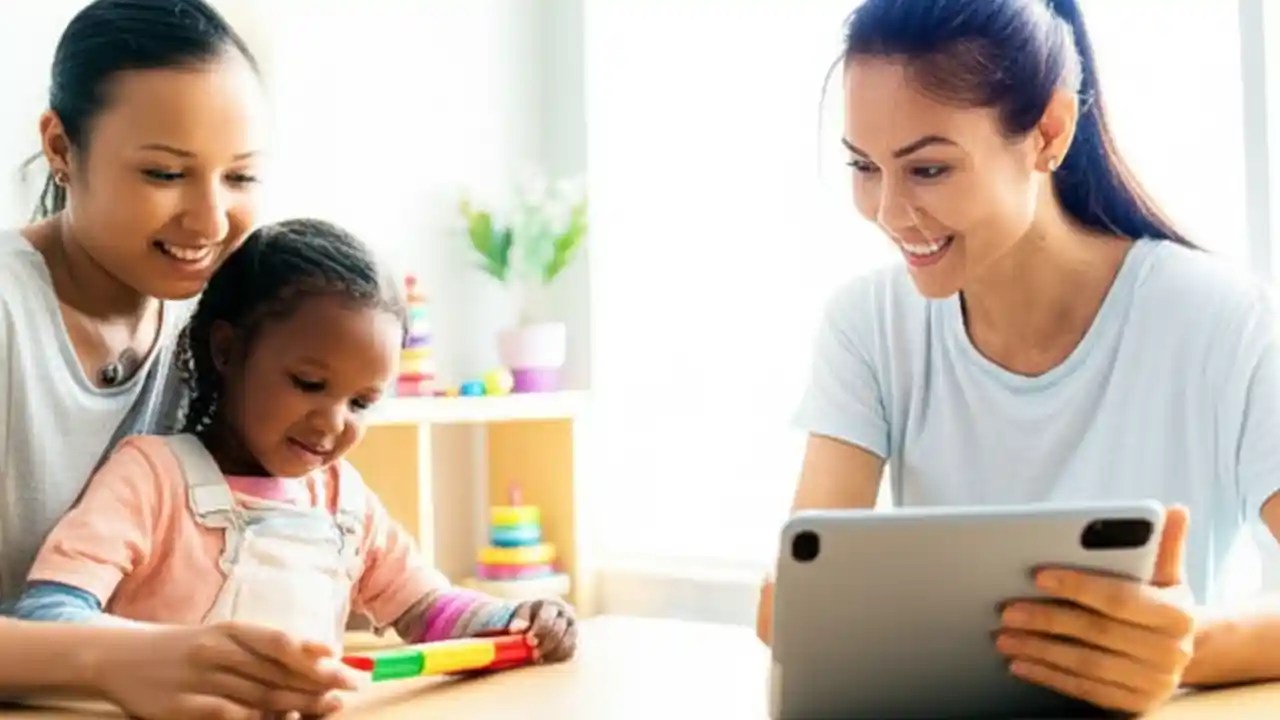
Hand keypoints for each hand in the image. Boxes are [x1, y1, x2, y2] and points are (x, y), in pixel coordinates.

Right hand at [90, 620, 364, 718]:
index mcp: (229, 631)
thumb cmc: (184, 649)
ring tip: (327, 706)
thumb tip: (320, 651)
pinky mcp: (181, 706)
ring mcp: (198, 680)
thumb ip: (265, 646)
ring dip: (297, 703)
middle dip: (318, 682)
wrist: (120, 657)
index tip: (346, 667)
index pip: (280, 642)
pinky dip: (255, 719)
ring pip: (257, 695)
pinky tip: (279, 719)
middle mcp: (217, 652)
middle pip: (276, 671)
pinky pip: (227, 715)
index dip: (315, 656)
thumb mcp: (222, 638)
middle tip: (349, 689)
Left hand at [508, 598, 577, 662]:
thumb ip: (519, 619)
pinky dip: (558, 657)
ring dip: (552, 652)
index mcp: (550, 605)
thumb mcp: (523, 613)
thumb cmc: (530, 616)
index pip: (547, 618)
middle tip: (534, 654)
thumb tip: (515, 630)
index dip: (538, 630)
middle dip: (545, 644)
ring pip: (567, 641)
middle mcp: (565, 615)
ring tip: (539, 658)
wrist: (541, 618)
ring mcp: (572, 628)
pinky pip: (571, 651)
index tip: (529, 641)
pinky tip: (546, 659)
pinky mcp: (574, 641)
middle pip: (558, 630)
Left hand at [996, 506, 1195, 714]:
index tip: (1038, 575)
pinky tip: (1021, 663)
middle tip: (1006, 610)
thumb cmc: (1161, 604)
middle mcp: (1170, 652)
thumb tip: (1173, 510)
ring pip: (1086, 664)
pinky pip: (1084, 689)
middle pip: (1096, 632)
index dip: (1078, 585)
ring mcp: (1152, 682)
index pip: (1119, 597)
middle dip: (1047, 620)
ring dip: (1040, 650)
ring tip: (1004, 637)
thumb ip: (1165, 544)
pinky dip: (1048, 676)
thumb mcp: (1168, 575)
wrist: (1186, 654)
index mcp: (1177, 615)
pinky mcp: (1134, 705)